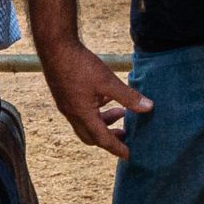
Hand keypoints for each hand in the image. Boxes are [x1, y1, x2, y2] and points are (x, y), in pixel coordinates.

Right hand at [40, 38, 151, 159]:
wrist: (54, 48)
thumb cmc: (80, 65)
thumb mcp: (108, 81)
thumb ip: (128, 96)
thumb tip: (149, 107)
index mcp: (82, 114)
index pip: (102, 139)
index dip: (117, 148)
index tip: (128, 155)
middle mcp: (72, 114)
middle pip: (91, 137)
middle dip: (109, 139)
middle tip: (124, 136)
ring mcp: (66, 105)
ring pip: (85, 124)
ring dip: (103, 123)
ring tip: (120, 113)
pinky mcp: (64, 96)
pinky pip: (80, 113)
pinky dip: (94, 112)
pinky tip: (104, 98)